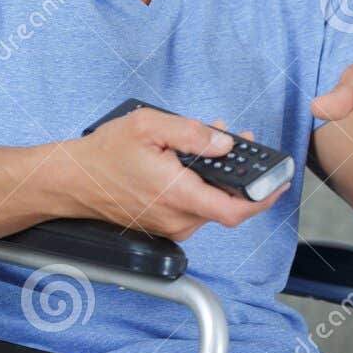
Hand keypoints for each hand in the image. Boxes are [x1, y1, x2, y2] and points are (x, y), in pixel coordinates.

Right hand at [68, 109, 288, 240]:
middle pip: (226, 202)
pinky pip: (194, 207)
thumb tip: (224, 143)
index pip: (235, 210)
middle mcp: (178, 218)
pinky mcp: (165, 226)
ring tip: (210, 146)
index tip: (280, 182)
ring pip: (210, 204)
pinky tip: (191, 164)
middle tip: (241, 143)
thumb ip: (191, 133)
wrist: (72, 182)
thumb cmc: (104, 155)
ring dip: (217, 178)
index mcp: (178, 195)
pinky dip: (200, 186)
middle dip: (239, 173)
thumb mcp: (148, 127)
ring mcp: (171, 226)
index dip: (264, 198)